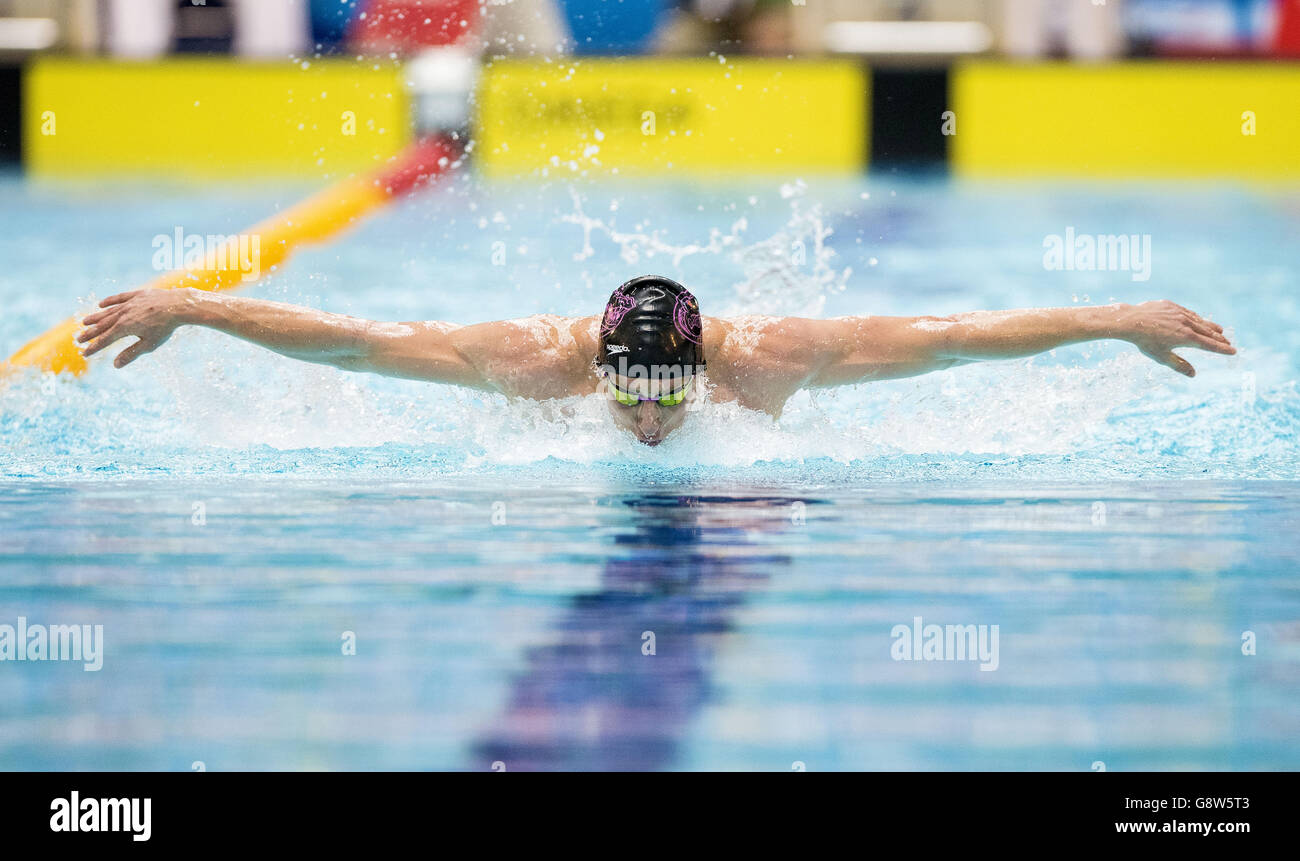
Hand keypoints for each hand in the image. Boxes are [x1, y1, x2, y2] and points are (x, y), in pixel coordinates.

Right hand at [78, 288, 193, 367]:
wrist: (178, 305)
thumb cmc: (165, 327)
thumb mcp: (149, 344)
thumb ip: (131, 354)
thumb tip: (115, 365)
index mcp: (124, 328)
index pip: (105, 340)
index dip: (94, 347)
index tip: (85, 354)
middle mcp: (122, 314)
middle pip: (102, 325)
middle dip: (90, 334)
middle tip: (78, 339)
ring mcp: (129, 303)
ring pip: (108, 312)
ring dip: (95, 318)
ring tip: (85, 322)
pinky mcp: (136, 295)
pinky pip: (119, 298)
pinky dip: (109, 302)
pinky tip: (101, 305)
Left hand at [1114, 300, 1234, 376]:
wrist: (1130, 321)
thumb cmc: (1144, 341)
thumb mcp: (1161, 357)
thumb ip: (1179, 365)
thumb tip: (1194, 375)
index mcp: (1187, 338)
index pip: (1210, 345)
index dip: (1223, 349)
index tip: (1233, 351)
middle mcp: (1187, 323)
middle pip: (1209, 332)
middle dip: (1220, 339)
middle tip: (1228, 343)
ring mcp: (1180, 313)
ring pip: (1200, 321)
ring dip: (1211, 327)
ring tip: (1220, 331)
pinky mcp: (1172, 306)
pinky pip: (1189, 313)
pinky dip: (1197, 318)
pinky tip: (1200, 320)